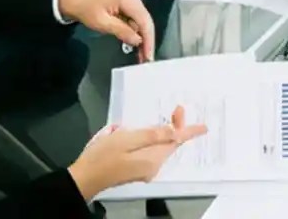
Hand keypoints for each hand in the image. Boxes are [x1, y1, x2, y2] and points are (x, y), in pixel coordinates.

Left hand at [58, 0, 155, 62]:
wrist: (75, 0)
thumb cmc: (85, 10)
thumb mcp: (102, 23)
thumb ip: (122, 31)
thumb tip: (138, 41)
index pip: (144, 21)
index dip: (148, 40)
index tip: (148, 56)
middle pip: (146, 21)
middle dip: (147, 41)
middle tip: (147, 59)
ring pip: (142, 22)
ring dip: (142, 39)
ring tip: (142, 56)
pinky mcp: (129, 4)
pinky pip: (136, 21)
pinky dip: (135, 33)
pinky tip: (136, 45)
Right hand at [67, 107, 207, 201]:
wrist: (84, 177)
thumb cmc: (103, 156)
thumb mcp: (127, 139)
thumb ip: (151, 135)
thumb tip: (174, 132)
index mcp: (153, 159)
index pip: (176, 142)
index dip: (188, 130)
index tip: (203, 126)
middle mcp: (153, 167)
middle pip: (170, 144)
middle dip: (176, 128)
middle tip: (177, 110)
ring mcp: (145, 170)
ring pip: (162, 148)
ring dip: (165, 133)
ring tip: (167, 118)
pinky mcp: (137, 170)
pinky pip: (153, 153)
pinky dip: (155, 141)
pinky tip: (149, 133)